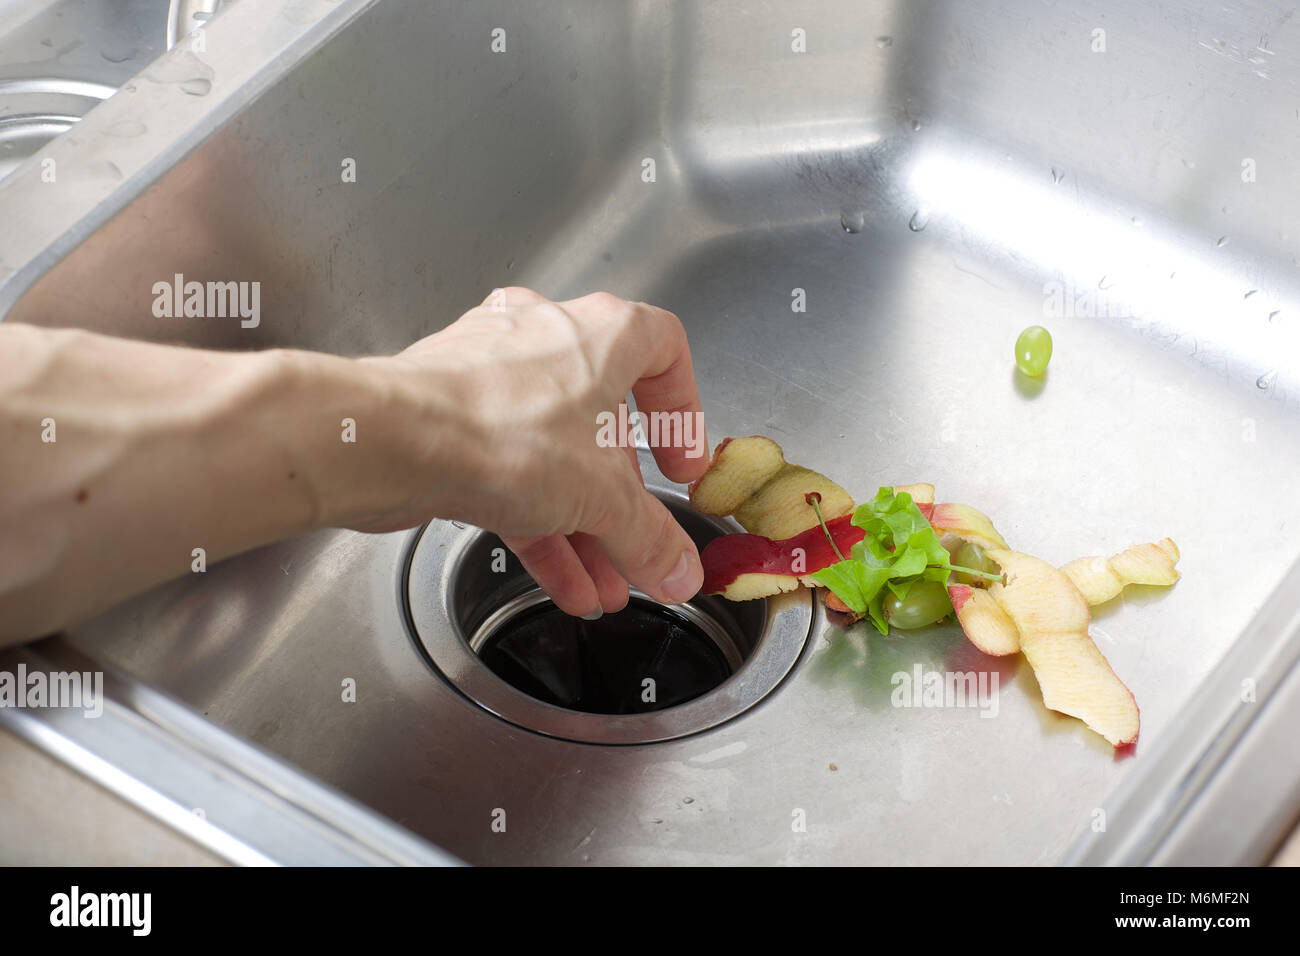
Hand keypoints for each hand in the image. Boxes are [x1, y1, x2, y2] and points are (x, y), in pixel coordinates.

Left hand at [359, 287, 709, 616]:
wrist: (390, 441)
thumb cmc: (499, 429)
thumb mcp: (604, 498)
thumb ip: (651, 538)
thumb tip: (679, 570)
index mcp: (599, 334)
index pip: (665, 351)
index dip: (683, 413)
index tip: (681, 465)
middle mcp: (546, 343)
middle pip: (605, 427)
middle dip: (625, 503)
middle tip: (641, 549)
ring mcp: (494, 380)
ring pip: (555, 458)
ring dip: (585, 527)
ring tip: (605, 585)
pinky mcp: (454, 420)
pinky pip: (513, 475)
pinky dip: (542, 526)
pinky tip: (563, 584)